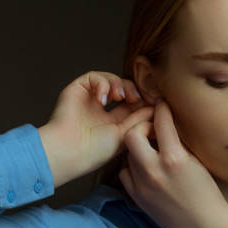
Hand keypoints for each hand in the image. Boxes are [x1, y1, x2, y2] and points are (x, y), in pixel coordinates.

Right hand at [39, 71, 154, 187]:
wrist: (70, 150)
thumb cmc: (96, 150)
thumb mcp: (126, 134)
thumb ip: (141, 119)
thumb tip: (157, 106)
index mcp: (114, 122)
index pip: (133, 104)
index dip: (143, 99)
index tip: (152, 101)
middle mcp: (102, 110)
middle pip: (124, 90)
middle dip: (133, 91)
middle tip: (135, 98)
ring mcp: (90, 99)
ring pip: (111, 80)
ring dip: (119, 85)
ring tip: (119, 97)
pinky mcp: (78, 89)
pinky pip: (95, 77)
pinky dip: (103, 84)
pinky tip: (102, 99)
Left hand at [118, 98, 227, 227]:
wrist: (204, 225)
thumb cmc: (206, 193)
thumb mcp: (197, 162)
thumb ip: (179, 143)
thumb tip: (166, 124)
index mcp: (175, 158)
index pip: (161, 122)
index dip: (161, 108)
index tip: (161, 105)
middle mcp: (155, 170)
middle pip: (132, 135)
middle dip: (141, 127)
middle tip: (152, 130)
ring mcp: (142, 185)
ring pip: (128, 154)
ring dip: (138, 148)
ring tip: (151, 150)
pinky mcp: (137, 197)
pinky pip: (125, 173)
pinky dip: (133, 168)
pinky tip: (146, 169)